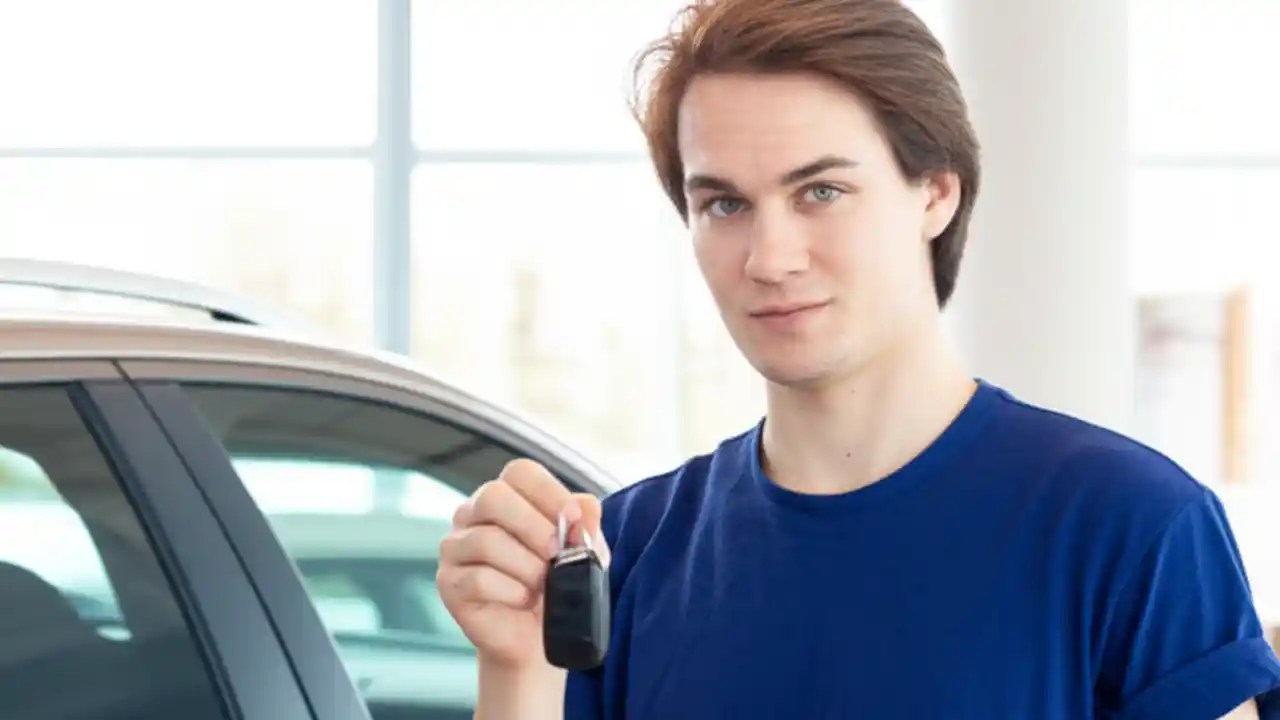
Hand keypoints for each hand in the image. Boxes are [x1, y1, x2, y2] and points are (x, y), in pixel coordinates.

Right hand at [437, 458, 608, 669]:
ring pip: (486, 540)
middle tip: (556, 554)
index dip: (550, 492)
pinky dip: (511, 591)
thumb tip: (585, 506)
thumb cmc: (560, 584)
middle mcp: (473, 513)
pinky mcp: (449, 583)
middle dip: (533, 526)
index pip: (520, 472)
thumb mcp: (585, 551)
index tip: (574, 520)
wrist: (540, 637)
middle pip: (493, 497)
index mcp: (507, 495)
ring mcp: (455, 547)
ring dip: (526, 566)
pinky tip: (523, 599)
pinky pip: (478, 579)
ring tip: (543, 584)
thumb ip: (586, 524)